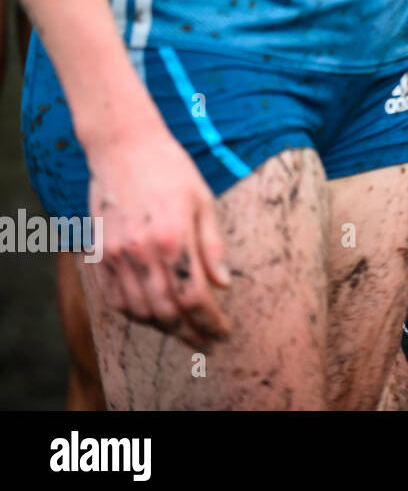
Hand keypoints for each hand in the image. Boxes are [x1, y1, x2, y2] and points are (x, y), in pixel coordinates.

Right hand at [85, 126, 230, 348]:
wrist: (124, 147)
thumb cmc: (171, 170)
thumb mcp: (204, 202)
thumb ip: (212, 247)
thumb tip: (224, 285)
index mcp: (174, 239)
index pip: (195, 298)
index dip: (210, 322)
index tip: (223, 332)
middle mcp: (142, 252)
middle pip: (167, 312)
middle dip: (190, 334)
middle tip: (208, 344)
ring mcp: (116, 256)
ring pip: (139, 311)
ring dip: (164, 328)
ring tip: (185, 332)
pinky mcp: (100, 254)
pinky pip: (116, 298)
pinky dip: (136, 314)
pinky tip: (153, 316)